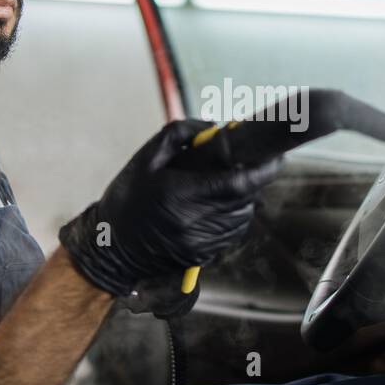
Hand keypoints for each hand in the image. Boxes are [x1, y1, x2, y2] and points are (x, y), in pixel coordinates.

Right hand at [59, 119, 282, 296]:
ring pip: (242, 218)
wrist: (110, 246)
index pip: (238, 183)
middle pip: (245, 199)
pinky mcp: (202, 256)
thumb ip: (182, 134)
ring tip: (225, 186)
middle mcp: (194, 222)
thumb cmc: (127, 198)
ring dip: (243, 199)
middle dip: (253, 179)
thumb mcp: (147, 157)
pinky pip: (232, 234)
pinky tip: (214, 207)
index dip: (263, 169)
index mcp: (181, 194)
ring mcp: (200, 243)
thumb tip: (216, 127)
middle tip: (247, 164)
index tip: (275, 156)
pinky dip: (232, 217)